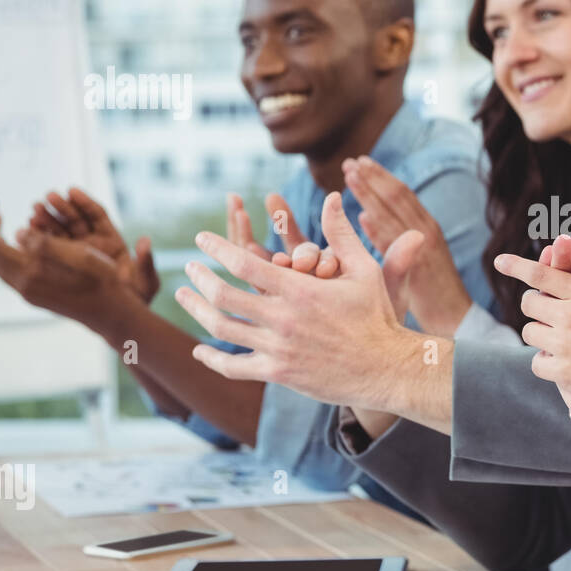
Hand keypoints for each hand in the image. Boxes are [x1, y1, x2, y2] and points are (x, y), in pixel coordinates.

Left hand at [0, 198, 134, 329]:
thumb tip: (18, 232)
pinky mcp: (35, 296)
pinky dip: (7, 253)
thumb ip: (46, 244)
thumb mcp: (80, 254)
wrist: (111, 311)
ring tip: (2, 223)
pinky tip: (20, 244)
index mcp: (32, 272)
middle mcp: (25, 285)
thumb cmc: (102, 279)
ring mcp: (28, 293)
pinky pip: (9, 272)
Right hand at [25, 188, 158, 303]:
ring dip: (47, 220)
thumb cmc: (138, 298)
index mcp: (113, 242)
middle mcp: (94, 245)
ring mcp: (78, 254)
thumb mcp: (146, 281)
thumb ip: (145, 262)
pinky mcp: (66, 266)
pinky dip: (42, 239)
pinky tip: (29, 230)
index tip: (71, 190)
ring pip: (61, 233)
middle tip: (46, 198)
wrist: (123, 318)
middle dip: (61, 208)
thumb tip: (145, 242)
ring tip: (34, 210)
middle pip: (76, 221)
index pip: (97, 216)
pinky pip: (52, 249)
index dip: (84, 203)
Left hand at [174, 191, 415, 407]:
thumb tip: (332, 196)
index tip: (201, 240)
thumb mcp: (364, 269)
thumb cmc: (376, 316)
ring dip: (197, 309)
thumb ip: (341, 233)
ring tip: (184, 296)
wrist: (386, 368)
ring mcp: (278, 348)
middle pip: (223, 294)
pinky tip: (200, 349)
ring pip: (221, 328)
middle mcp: (283, 318)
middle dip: (200, 277)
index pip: (244, 262)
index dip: (217, 248)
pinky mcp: (278, 374)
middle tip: (189, 267)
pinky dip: (212, 357)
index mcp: (299, 289)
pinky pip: (233, 367)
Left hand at [343, 155, 470, 334]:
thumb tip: (365, 214)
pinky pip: (397, 245)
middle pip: (396, 198)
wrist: (453, 317)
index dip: (380, 176)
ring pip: (394, 215)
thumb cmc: (430, 290)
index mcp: (425, 225)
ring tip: (350, 177)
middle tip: (351, 162)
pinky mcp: (421, 268)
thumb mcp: (412, 256)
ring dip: (372, 195)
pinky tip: (363, 218)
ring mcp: (425, 248)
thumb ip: (387, 236)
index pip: (400, 194)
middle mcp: (426, 231)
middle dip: (373, 180)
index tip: (360, 161)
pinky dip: (380, 229)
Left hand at [494, 233, 570, 411]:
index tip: (499, 261)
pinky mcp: (563, 373)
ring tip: (555, 336)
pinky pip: (537, 363)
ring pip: (530, 332)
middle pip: (530, 303)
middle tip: (545, 308)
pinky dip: (545, 362)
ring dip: (540, 332)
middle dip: (535, 302)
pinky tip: (560, 362)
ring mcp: (564, 346)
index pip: (542, 274)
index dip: (517, 266)